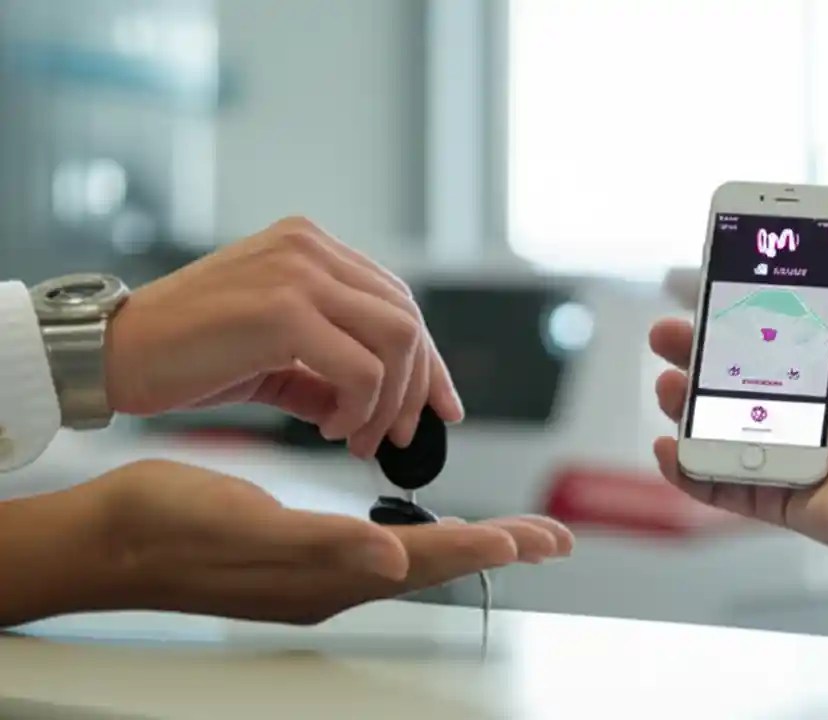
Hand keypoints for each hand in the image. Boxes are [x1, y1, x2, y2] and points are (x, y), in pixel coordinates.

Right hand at [0, 459, 571, 626]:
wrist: (109, 538)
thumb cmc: (166, 527)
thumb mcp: (243, 525)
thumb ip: (320, 545)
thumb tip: (393, 561)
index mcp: (327, 575)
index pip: (430, 561)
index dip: (488, 547)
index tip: (539, 536)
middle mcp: (332, 581)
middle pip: (435, 565)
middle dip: (498, 549)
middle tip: (552, 539)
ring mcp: (317, 574)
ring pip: (413, 560)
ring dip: (467, 545)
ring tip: (510, 536)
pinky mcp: (299, 558)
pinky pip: (378, 551)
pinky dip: (419, 538)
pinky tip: (419, 532)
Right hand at [104, 216, 458, 457]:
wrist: (110, 354)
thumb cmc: (185, 354)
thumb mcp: (275, 355)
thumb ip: (332, 368)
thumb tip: (389, 406)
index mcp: (310, 247)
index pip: (398, 301)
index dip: (430, 361)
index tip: (443, 408)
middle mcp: (310, 248)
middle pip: (408, 320)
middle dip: (418, 388)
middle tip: (400, 438)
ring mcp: (297, 273)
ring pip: (398, 341)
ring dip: (390, 403)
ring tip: (358, 438)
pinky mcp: (282, 310)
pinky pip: (361, 369)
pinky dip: (359, 409)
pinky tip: (330, 429)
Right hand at [649, 248, 827, 553]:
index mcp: (820, 379)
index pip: (759, 347)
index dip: (723, 326)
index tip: (696, 304)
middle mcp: (801, 419)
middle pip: (728, 387)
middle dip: (691, 361)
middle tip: (664, 337)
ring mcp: (785, 460)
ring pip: (718, 434)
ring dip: (684, 409)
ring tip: (668, 387)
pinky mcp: (778, 500)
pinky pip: (722, 487)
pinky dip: (689, 471)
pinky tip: (667, 447)